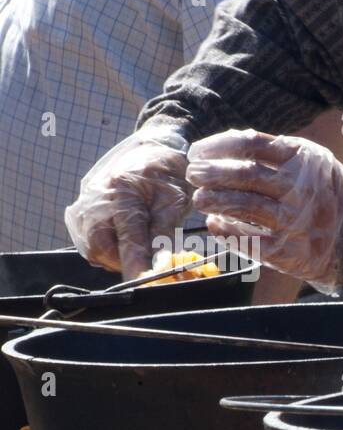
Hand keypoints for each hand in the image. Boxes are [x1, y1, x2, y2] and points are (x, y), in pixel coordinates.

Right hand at [64, 126, 191, 274]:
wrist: (154, 148)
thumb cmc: (168, 174)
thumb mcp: (175, 202)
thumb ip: (164, 235)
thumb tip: (159, 265)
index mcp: (122, 190)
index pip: (126, 239)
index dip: (135, 265)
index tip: (144, 280)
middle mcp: (96, 195)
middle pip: (98, 246)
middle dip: (120, 260)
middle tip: (142, 260)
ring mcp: (84, 199)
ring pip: (89, 245)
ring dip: (111, 254)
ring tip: (134, 246)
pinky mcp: (80, 203)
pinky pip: (85, 236)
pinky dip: (103, 245)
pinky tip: (121, 237)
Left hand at [186, 129, 342, 286]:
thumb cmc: (321, 191)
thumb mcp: (308, 160)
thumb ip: (273, 151)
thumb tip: (222, 147)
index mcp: (302, 158)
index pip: (251, 144)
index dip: (217, 146)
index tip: (197, 152)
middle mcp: (299, 188)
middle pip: (245, 175)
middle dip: (211, 173)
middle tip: (193, 175)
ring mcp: (294, 221)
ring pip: (244, 206)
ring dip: (215, 201)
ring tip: (200, 199)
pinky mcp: (289, 251)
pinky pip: (250, 241)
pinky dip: (228, 232)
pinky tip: (215, 225)